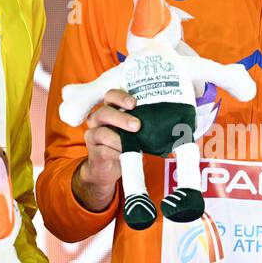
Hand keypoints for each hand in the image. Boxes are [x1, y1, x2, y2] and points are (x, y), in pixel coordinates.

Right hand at [73, 88, 138, 211]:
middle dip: (121, 118)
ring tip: (132, 145)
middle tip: (137, 126)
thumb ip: (143, 124)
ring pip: (102, 133)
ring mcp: (93, 135)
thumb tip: (168, 124)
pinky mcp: (94, 152)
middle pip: (104, 112)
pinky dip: (116, 153)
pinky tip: (124, 155)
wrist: (109, 166)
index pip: (110, 96)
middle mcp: (98, 119)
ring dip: (119, 139)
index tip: (134, 103)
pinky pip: (103, 151)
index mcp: (109, 109)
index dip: (121, 97)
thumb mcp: (133, 131)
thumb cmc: (124, 144)